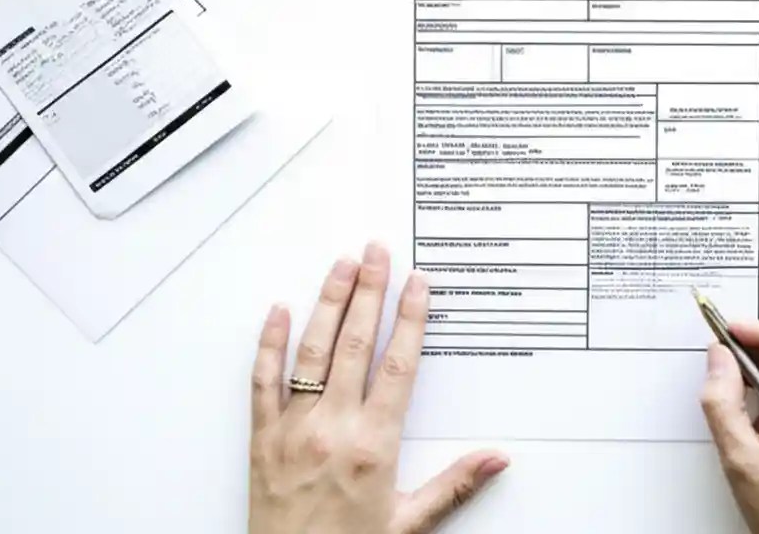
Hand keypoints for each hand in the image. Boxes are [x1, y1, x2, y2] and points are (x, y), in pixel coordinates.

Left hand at [249, 242, 508, 533]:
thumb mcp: (408, 523)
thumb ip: (453, 485)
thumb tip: (496, 460)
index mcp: (374, 446)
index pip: (398, 366)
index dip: (410, 319)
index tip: (417, 285)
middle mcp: (333, 429)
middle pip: (356, 344)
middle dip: (369, 292)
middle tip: (377, 252)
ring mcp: (293, 429)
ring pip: (312, 351)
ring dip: (328, 303)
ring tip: (340, 266)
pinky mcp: (262, 439)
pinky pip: (262, 381)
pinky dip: (268, 344)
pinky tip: (278, 312)